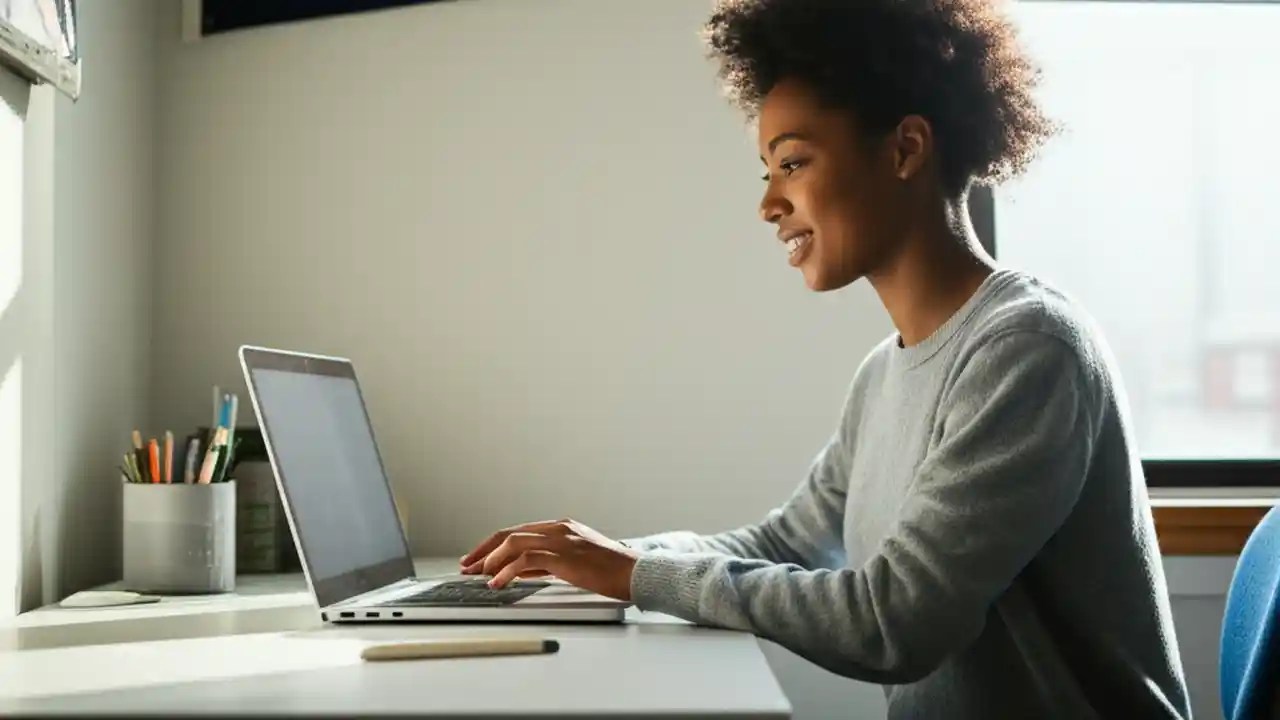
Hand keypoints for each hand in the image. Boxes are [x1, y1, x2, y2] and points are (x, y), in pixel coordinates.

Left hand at [459, 519, 637, 600]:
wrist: (636, 573)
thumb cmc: (611, 571)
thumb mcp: (575, 563)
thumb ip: (547, 563)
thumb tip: (520, 572)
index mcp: (561, 527)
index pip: (518, 532)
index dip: (494, 545)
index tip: (478, 558)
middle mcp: (559, 529)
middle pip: (510, 533)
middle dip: (485, 550)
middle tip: (467, 564)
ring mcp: (561, 540)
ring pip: (514, 542)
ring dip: (492, 560)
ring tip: (478, 575)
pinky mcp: (564, 556)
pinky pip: (526, 560)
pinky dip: (507, 571)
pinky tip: (497, 582)